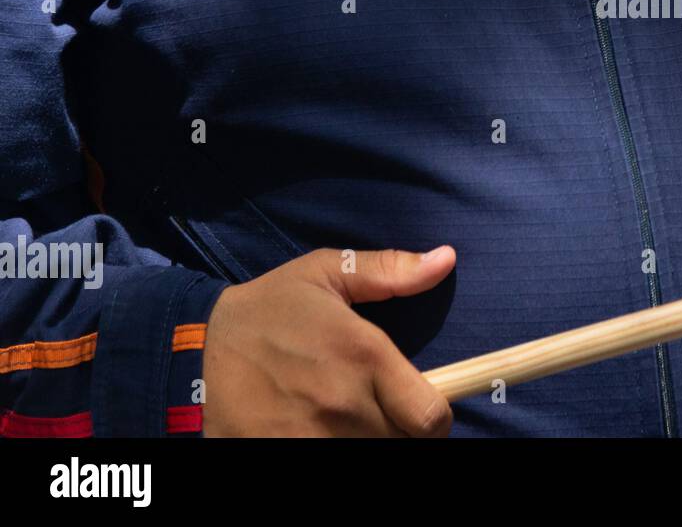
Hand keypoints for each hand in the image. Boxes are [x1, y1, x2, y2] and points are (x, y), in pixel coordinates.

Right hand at [202, 246, 455, 435]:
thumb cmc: (267, 309)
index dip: (433, 417)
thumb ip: (390, 270)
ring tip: (348, 421)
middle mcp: (344, 405)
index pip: (431, 417)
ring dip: (369, 442)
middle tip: (380, 412)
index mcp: (364, 355)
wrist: (190, 349)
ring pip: (371, 458)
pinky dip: (336, 455)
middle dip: (400, 430)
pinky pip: (331, 468)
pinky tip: (322, 434)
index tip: (419, 406)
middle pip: (405, 444)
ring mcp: (312, 440)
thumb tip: (446, 259)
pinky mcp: (281, 458)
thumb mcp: (326, 273)